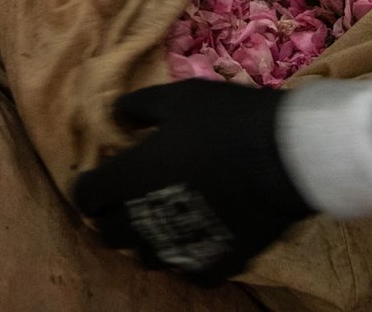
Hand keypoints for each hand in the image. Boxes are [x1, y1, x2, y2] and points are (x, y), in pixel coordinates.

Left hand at [72, 80, 315, 281]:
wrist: (285, 156)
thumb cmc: (225, 121)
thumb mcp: (177, 98)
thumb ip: (140, 107)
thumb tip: (117, 113)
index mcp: (130, 179)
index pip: (87, 196)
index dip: (88, 186)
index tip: (98, 175)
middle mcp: (146, 221)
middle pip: (109, 234)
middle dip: (110, 216)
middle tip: (124, 199)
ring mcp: (181, 248)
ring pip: (146, 258)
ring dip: (145, 240)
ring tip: (159, 220)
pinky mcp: (215, 263)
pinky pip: (187, 273)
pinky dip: (185, 260)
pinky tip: (194, 241)